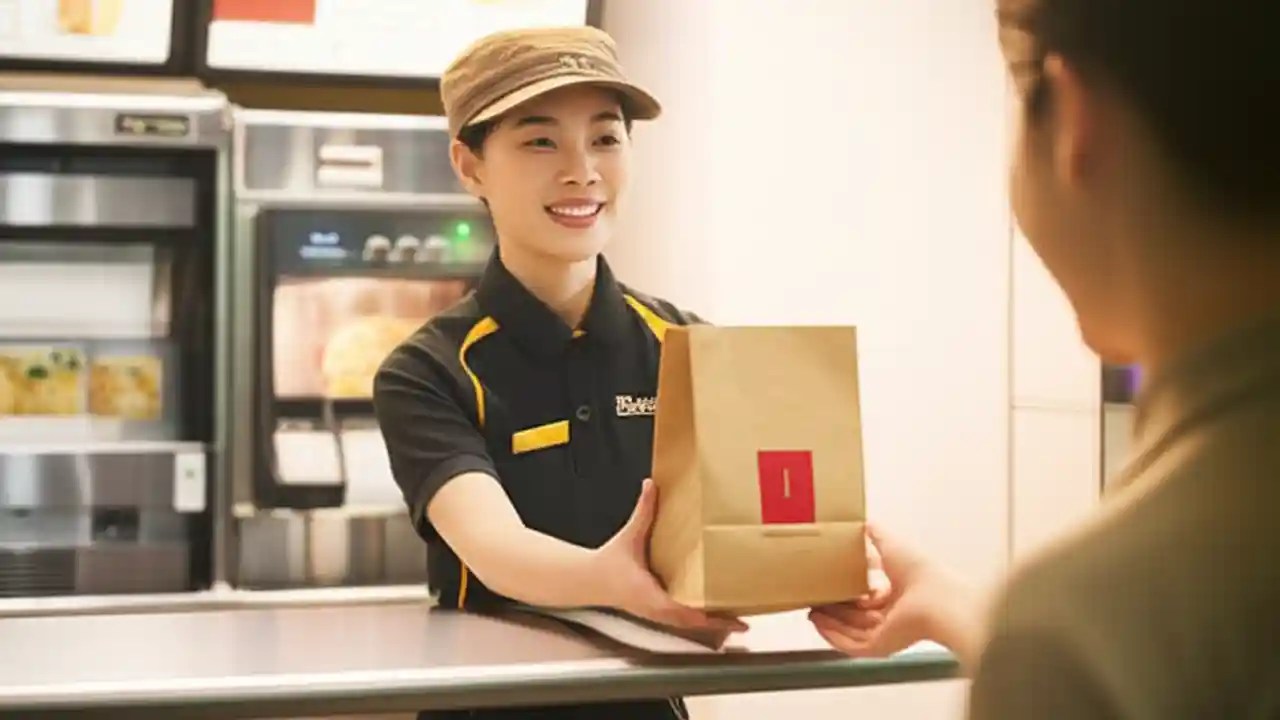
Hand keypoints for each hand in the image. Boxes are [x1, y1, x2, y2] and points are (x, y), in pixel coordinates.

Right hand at [593, 479, 748, 634]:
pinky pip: (681, 620)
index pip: (684, 612)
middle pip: (694, 624)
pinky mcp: (656, 613)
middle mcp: (656, 610)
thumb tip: (651, 485)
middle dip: (719, 624)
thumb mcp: (630, 536)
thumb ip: (643, 510)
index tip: (730, 619)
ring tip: (735, 620)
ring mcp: (656, 614)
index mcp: (651, 595)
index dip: (709, 617)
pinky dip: (699, 619)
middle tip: (743, 623)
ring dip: (711, 624)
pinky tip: (713, 613)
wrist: (589, 580)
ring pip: (688, 625)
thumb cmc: (608, 562)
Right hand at [809, 523, 976, 658]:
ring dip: (830, 623)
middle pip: (856, 616)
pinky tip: (818, 623)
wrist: (935, 598)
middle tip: (813, 600)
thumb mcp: (890, 543)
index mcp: (898, 595)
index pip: (868, 597)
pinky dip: (833, 636)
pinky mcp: (880, 647)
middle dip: (834, 609)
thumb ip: (874, 534)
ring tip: (810, 611)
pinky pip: (850, 645)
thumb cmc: (918, 570)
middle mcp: (891, 617)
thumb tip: (861, 522)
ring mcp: (885, 634)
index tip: (828, 585)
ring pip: (850, 631)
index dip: (848, 591)